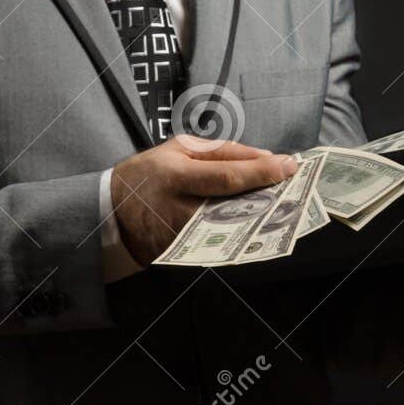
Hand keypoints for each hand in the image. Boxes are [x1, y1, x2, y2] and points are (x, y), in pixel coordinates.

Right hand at [109, 137, 298, 265]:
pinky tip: (256, 224)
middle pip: (236, 207)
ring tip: (281, 205)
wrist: (110, 211)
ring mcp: (181, 237)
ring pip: (231, 228)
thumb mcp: (178, 148)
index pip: (228, 176)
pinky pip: (218, 244)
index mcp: (177, 175)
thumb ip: (221, 150)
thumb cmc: (150, 173)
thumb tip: (262, 157)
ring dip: (259, 217)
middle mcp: (179, 209)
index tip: (289, 166)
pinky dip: (240, 234)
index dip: (262, 173)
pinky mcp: (181, 256)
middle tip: (294, 188)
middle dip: (268, 197)